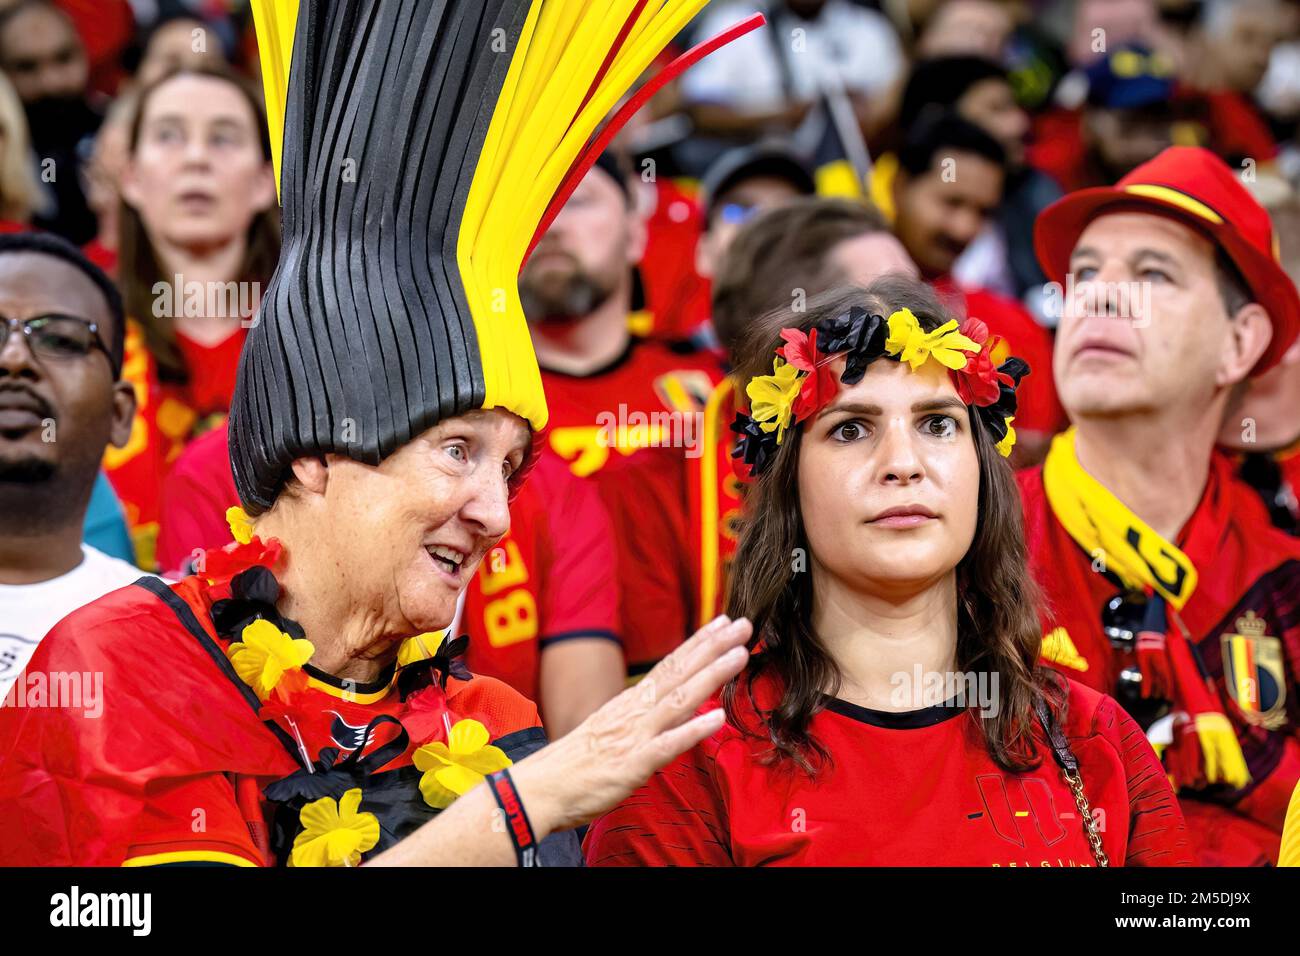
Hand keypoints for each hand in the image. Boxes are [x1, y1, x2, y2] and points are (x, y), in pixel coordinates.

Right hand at [511, 615, 750, 835]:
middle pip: (680, 671)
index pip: (671, 664)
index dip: (700, 642)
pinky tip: (718, 718)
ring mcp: (636, 734)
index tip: (724, 622)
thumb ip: (649, 717)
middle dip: (714, 647)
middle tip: (744, 624)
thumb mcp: (614, 730)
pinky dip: (693, 730)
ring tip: (739, 655)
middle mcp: (635, 710)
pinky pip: (668, 744)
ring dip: (711, 675)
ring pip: (680, 699)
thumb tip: (687, 707)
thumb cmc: (577, 763)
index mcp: (631, 702)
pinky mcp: (634, 763)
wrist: (541, 788)